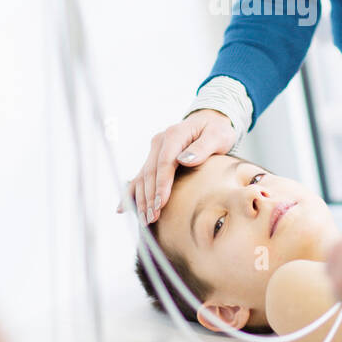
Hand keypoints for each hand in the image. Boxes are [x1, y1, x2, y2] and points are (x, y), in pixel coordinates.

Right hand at [118, 109, 235, 224]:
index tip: (161, 203)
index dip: (162, 184)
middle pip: (151, 172)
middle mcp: (160, 141)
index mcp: (175, 134)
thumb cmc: (216, 130)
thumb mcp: (217, 135)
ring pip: (143, 177)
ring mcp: (154, 150)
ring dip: (142, 199)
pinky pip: (141, 177)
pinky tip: (124, 208)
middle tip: (152, 218)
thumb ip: (203, 147)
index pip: (165, 162)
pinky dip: (133, 193)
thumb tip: (184, 160)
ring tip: (145, 220)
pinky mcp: (153, 158)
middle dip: (150, 197)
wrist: (209, 121)